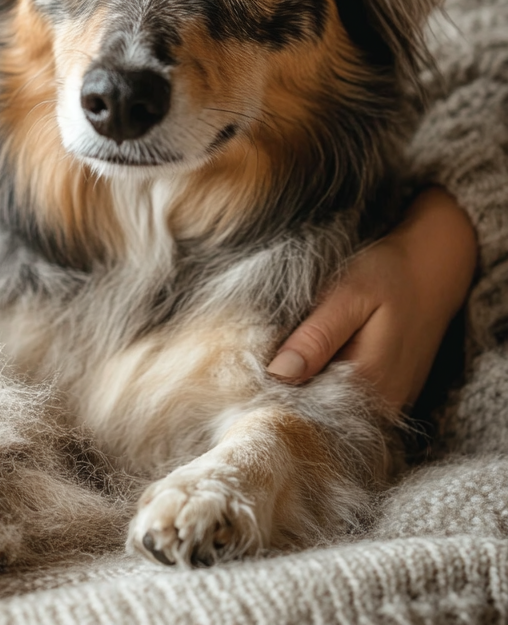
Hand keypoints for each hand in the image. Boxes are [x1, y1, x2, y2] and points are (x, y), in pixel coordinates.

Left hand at [266, 188, 476, 410]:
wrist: (435, 266)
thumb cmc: (389, 275)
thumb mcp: (348, 297)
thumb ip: (317, 338)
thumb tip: (279, 373)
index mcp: (369, 382)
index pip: (307, 410)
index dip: (272, 395)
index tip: (243, 377)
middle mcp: (382, 402)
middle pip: (318, 412)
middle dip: (282, 392)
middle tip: (249, 365)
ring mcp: (387, 399)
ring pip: (330, 404)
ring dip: (301, 386)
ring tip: (274, 358)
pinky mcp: (387, 390)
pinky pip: (345, 396)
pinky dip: (320, 380)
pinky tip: (303, 359)